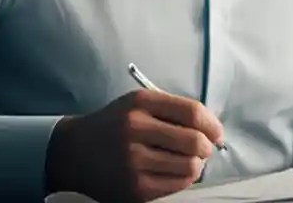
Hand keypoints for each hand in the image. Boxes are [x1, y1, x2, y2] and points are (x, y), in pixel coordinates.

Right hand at [45, 89, 225, 201]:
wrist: (74, 153)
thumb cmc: (115, 126)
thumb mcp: (138, 104)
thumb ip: (173, 110)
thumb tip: (212, 129)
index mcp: (140, 104)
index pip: (192, 111)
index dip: (212, 124)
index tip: (217, 132)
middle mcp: (135, 130)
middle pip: (195, 140)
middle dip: (207, 147)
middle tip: (204, 149)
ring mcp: (133, 161)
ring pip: (191, 166)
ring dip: (197, 164)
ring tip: (187, 161)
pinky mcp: (134, 188)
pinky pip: (177, 184)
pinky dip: (184, 179)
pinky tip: (174, 172)